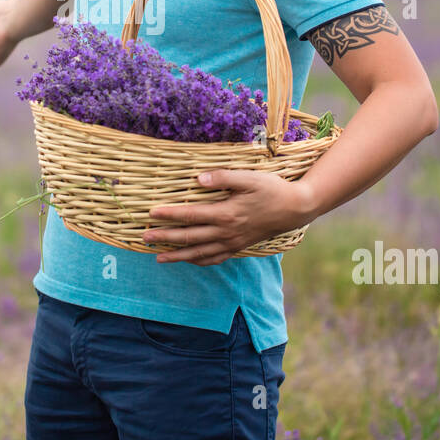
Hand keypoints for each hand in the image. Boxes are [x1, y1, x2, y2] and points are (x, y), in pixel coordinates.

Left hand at [141, 170, 313, 265]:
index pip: (190, 215)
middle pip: (189, 237)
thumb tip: (198, 179)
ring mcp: (232, 242)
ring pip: (199, 253)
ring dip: (178, 256)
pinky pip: (215, 258)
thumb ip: (223, 177)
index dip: (170, 215)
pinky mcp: (239, 246)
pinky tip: (188, 260)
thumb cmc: (272, 189)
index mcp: (226, 214)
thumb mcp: (249, 178)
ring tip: (159, 257)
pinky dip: (199, 261)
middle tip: (144, 238)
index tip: (151, 213)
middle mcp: (226, 232)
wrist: (295, 208)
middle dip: (165, 238)